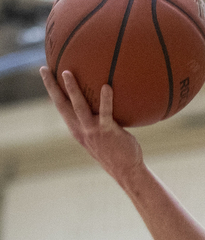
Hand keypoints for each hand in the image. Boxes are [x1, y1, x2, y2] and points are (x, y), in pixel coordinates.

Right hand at [40, 67, 143, 182]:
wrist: (126, 170)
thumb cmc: (116, 151)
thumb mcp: (99, 136)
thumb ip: (95, 122)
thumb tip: (100, 103)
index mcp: (76, 129)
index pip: (60, 106)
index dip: (51, 90)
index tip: (45, 73)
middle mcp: (80, 129)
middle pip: (61, 104)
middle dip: (51, 86)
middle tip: (45, 69)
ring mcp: (92, 130)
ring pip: (78, 106)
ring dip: (72, 89)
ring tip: (67, 72)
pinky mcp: (107, 131)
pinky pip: (106, 112)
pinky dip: (106, 99)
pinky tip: (106, 86)